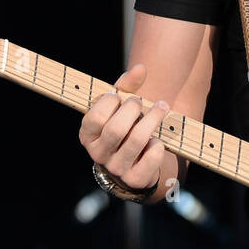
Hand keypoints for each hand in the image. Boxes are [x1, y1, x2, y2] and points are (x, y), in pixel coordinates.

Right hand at [78, 63, 168, 194]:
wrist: (135, 164)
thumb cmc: (124, 127)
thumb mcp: (119, 106)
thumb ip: (127, 86)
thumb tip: (140, 69)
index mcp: (87, 136)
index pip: (95, 118)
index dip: (110, 103)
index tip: (119, 96)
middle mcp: (98, 155)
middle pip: (116, 129)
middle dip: (133, 109)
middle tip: (141, 102)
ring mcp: (117, 169)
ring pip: (137, 140)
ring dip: (153, 119)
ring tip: (161, 108)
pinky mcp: (136, 179)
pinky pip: (152, 157)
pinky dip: (158, 144)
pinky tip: (157, 139)